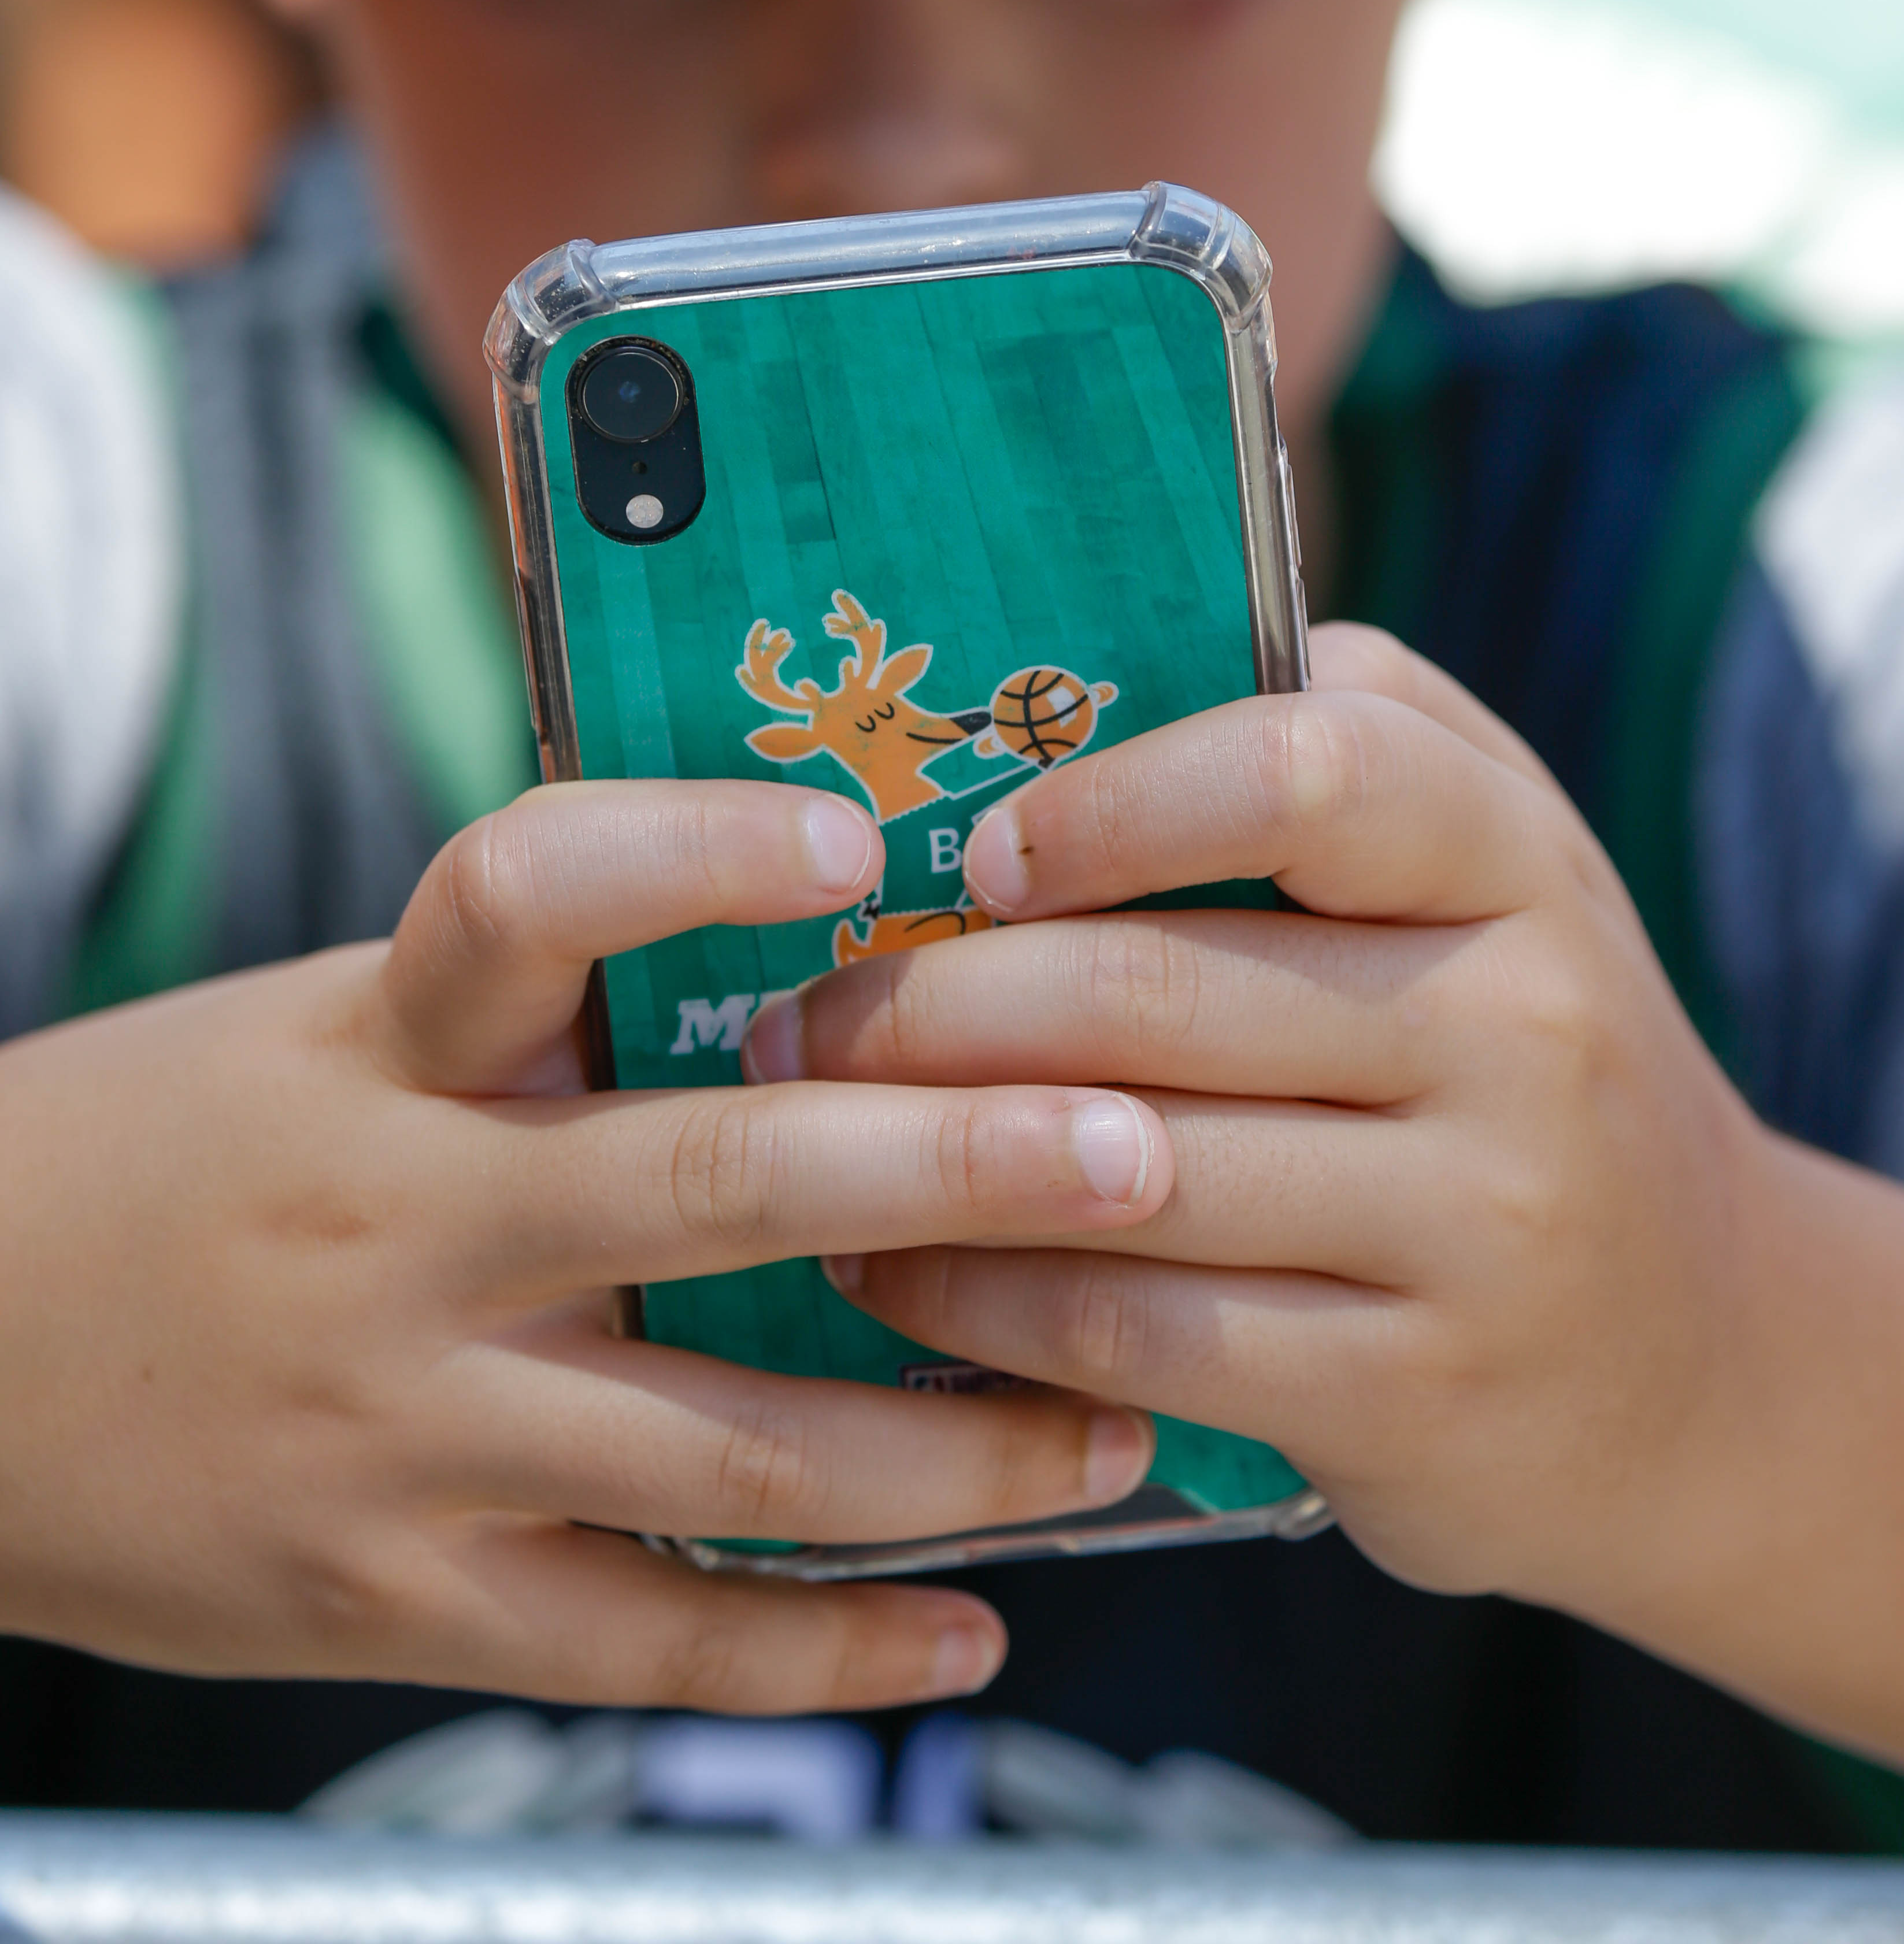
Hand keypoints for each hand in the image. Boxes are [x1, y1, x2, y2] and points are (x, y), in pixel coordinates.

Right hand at [0, 779, 1167, 1706]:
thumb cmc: (172, 1159)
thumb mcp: (320, 1031)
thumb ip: (519, 1006)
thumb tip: (795, 944)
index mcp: (381, 1045)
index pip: (532, 893)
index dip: (699, 855)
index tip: (861, 843)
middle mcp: (406, 1221)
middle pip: (711, 1180)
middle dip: (950, 1172)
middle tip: (1138, 1149)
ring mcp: (405, 1425)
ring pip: (727, 1444)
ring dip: (950, 1449)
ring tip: (1119, 1426)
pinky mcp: (395, 1599)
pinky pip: (647, 1634)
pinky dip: (820, 1653)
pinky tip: (962, 1635)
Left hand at [743, 625, 1777, 1619]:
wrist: (1714, 1359)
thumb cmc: (1521, 1058)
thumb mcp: (1487, 870)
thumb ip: (1333, 741)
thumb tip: (1077, 672)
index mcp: (1516, 858)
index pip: (1311, 769)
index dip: (1112, 801)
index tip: (975, 852)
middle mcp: (1523, 1028)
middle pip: (1162, 990)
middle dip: (931, 1002)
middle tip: (793, 1009)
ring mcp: (1486, 1224)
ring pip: (1130, 1171)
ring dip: (922, 1155)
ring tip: (801, 1130)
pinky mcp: (1421, 1397)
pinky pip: (1148, 1335)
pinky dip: (986, 1303)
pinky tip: (891, 1276)